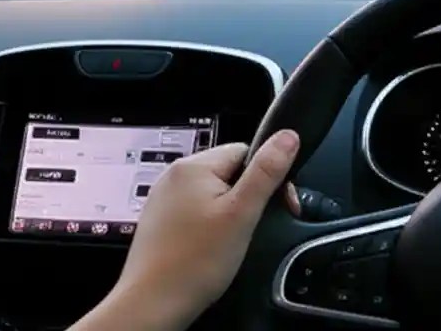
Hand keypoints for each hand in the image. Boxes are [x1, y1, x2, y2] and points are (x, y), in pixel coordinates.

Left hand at [72, 130, 300, 330]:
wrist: (152, 305)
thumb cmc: (194, 263)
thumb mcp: (242, 213)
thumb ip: (267, 171)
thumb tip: (287, 136)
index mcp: (193, 166)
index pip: (246, 152)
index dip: (267, 178)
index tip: (276, 205)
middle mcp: (173, 176)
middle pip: (230, 173)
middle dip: (247, 198)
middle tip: (250, 229)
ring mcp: (164, 199)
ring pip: (214, 194)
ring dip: (229, 214)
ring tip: (227, 242)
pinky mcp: (161, 221)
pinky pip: (196, 212)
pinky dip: (209, 226)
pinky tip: (209, 248)